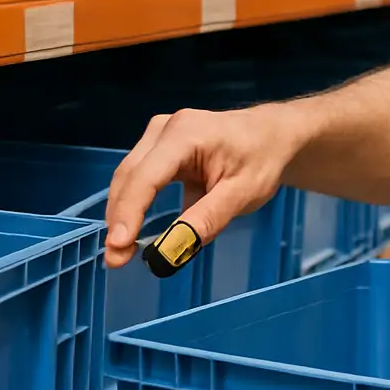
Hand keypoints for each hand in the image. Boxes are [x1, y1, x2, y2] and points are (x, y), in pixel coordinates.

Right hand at [102, 103, 303, 268]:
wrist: (273, 135)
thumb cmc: (262, 161)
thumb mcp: (243, 194)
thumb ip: (206, 221)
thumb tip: (168, 254)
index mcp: (186, 135)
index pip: (146, 177)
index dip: (129, 213)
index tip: (118, 247)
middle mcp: (165, 129)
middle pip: (130, 176)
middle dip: (120, 219)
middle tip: (116, 259)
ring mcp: (159, 134)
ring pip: (129, 177)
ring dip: (122, 213)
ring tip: (121, 251)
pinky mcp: (159, 146)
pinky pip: (139, 177)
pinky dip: (133, 204)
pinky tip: (132, 231)